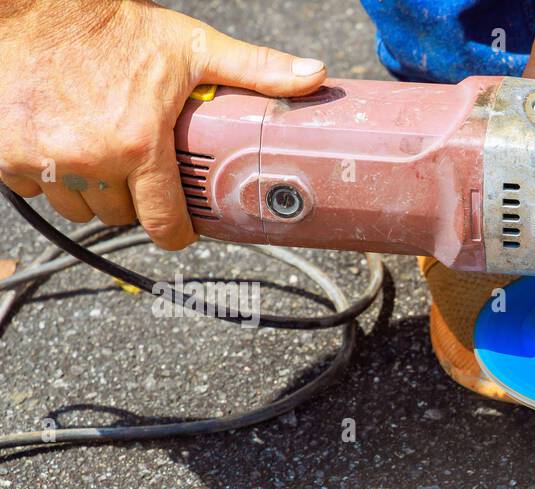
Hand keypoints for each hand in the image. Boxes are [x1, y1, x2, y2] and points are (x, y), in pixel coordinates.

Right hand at [0, 0, 326, 248]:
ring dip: (94, 192)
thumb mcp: (191, 47)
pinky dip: (49, 174)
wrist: (30, 4)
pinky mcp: (7, 155)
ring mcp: (45, 160)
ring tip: (103, 152)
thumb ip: (255, 70)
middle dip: (136, 200)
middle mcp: (91, 159)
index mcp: (138, 143)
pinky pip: (36, 190)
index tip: (182, 225)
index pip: (164, 225)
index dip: (178, 230)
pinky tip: (63, 141)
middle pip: (123, 218)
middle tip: (141, 168)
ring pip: (80, 210)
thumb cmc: (110, 26)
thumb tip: (315, 76)